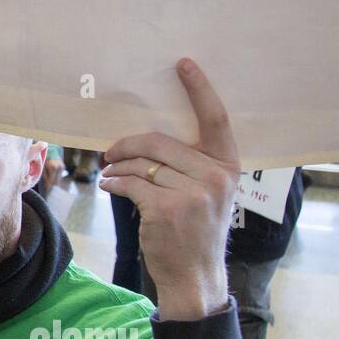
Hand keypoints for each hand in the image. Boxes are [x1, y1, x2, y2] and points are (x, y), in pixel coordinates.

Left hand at [99, 58, 238, 320]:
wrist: (195, 275)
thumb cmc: (195, 229)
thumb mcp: (207, 192)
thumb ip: (191, 163)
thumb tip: (146, 138)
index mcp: (228, 166)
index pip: (216, 119)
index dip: (200, 89)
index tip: (182, 64)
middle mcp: (215, 177)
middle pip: (160, 141)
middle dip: (127, 145)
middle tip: (109, 152)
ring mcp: (193, 194)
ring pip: (141, 163)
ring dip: (117, 166)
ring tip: (110, 172)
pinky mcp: (167, 209)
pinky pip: (130, 183)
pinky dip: (113, 182)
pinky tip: (110, 185)